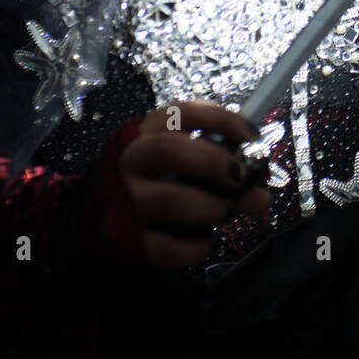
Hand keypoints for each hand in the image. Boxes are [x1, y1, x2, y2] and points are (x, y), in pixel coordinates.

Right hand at [118, 99, 271, 270]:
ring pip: (168, 199)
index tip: (251, 135)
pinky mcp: (129, 238)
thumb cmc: (149, 177)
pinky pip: (165, 246)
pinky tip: (207, 241)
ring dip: (210, 207)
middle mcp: (133, 160)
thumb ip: (216, 165)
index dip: (220, 119)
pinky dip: (195, 246)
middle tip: (240, 176)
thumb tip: (261, 192)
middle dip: (211, 162)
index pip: (181, 111)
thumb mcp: (174, 157)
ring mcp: (127, 200)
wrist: (96, 212)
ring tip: (229, 211)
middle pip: (168, 150)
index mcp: (146, 132)